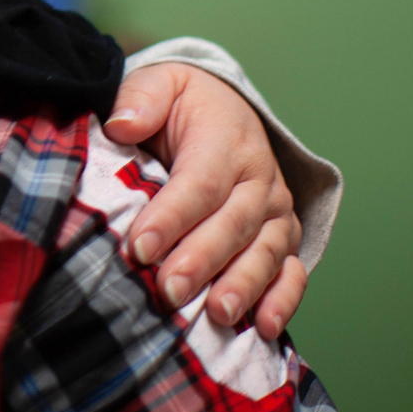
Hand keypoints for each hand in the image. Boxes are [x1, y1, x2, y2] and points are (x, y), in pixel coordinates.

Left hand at [103, 63, 305, 339]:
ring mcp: (276, 212)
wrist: (225, 111)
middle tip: (168, 289)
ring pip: (265, 252)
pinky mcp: (283, 238)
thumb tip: (121, 125)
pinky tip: (265, 327)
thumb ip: (140, 98)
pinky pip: (291, 270)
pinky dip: (283, 299)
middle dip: (200, 260)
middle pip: (232, 224)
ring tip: (217, 314)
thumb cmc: (182, 106)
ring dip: (242, 285)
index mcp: (226, 140)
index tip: (138, 247)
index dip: (171, 217)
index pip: (200, 183)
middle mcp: (259, 179)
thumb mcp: (160, 85)